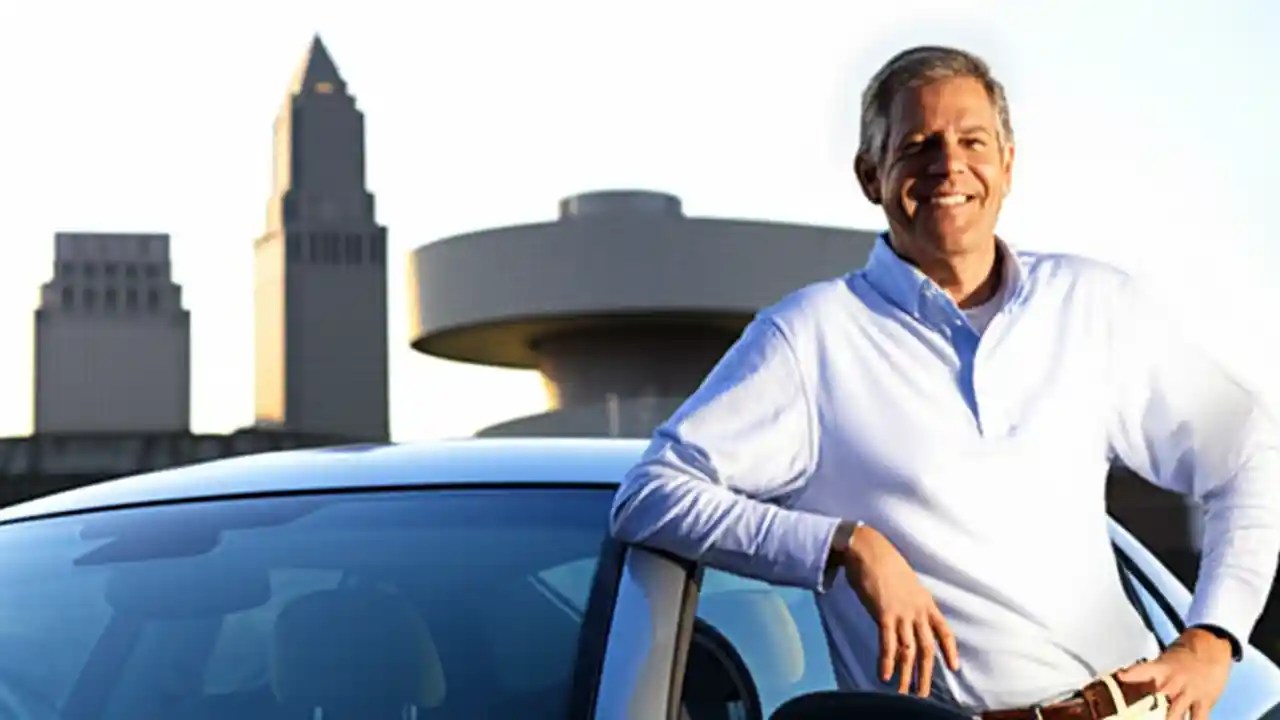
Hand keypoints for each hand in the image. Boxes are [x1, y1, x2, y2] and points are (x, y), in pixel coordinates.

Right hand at [834, 521, 959, 696]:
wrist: (869, 549)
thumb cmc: (883, 562)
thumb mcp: (905, 581)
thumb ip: (908, 599)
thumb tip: (904, 609)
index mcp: (925, 601)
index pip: (944, 631)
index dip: (950, 650)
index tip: (955, 667)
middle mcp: (917, 610)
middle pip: (927, 648)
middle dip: (926, 673)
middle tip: (924, 693)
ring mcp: (902, 613)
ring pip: (908, 651)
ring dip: (905, 674)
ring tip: (903, 692)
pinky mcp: (884, 614)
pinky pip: (888, 643)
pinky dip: (886, 661)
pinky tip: (884, 676)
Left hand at [1116, 627, 1232, 718]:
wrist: (1212, 646)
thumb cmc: (1184, 653)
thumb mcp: (1164, 660)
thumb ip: (1149, 675)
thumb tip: (1128, 684)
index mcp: (1161, 668)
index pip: (1142, 671)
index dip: (1131, 675)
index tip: (1121, 677)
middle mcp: (1173, 682)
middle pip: (1157, 701)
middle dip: (1147, 711)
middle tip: (1137, 714)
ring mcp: (1189, 693)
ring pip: (1175, 715)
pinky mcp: (1205, 702)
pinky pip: (1198, 719)